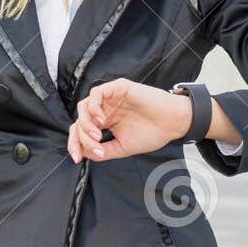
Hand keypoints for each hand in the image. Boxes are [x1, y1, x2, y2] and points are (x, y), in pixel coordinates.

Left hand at [67, 77, 191, 163]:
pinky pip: (96, 93)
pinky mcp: (117, 88)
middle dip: (81, 136)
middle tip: (94, 145)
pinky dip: (94, 107)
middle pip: (79, 120)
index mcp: (105, 122)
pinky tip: (101, 120)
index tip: (77, 158)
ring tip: (97, 135)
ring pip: (84, 106)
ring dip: (86, 123)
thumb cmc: (152, 133)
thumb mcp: (122, 147)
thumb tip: (83, 153)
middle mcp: (104, 109)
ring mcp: (109, 98)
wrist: (172, 123)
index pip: (81, 131)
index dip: (75, 144)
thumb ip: (102, 151)